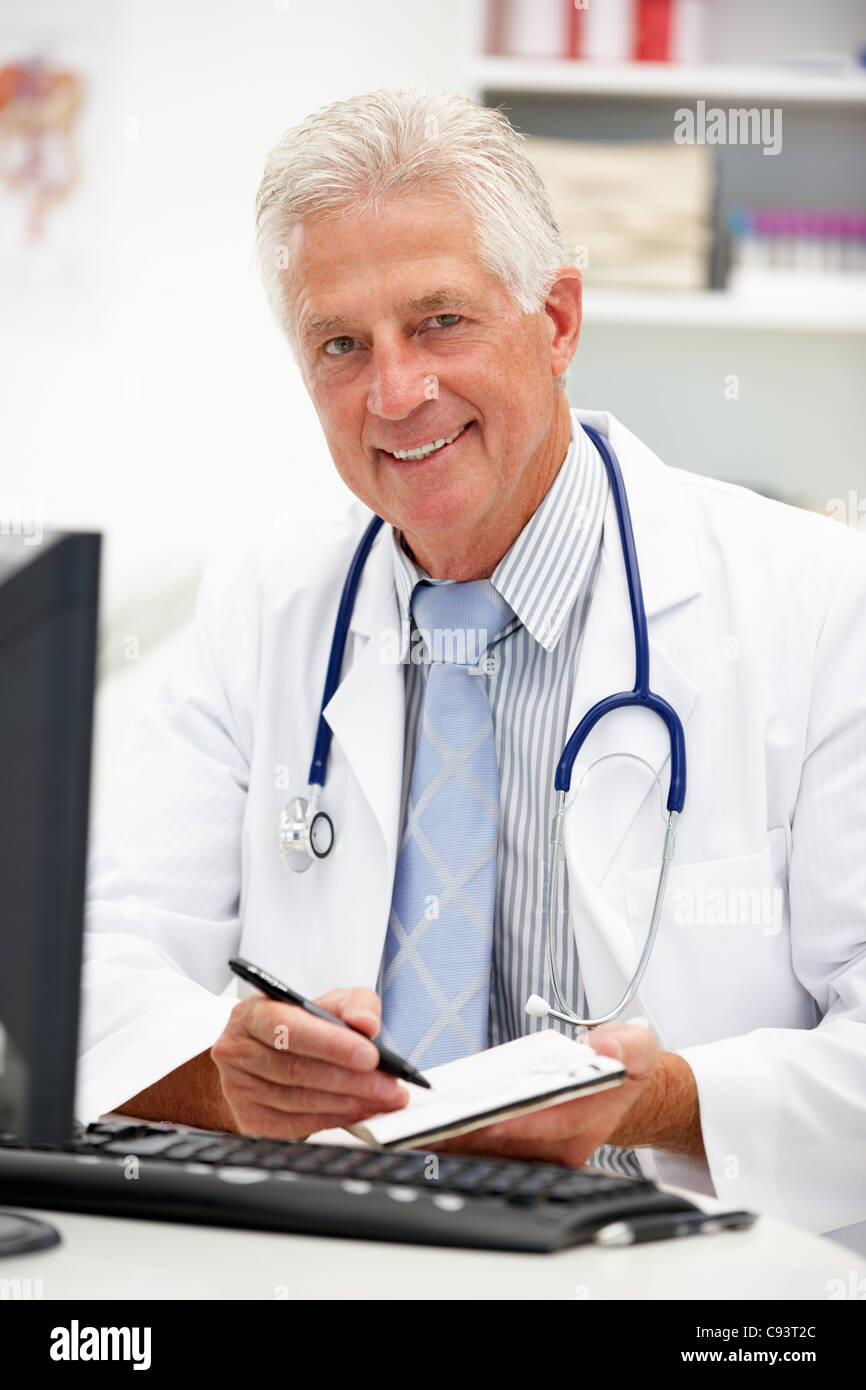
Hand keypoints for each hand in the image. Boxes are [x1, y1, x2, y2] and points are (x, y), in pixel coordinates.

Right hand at [210, 987, 408, 1139]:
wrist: (262, 1058)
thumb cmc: (298, 1027)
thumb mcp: (326, 1003)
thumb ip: (353, 1004)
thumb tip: (367, 1024)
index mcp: (253, 1014)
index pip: (290, 1029)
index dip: (332, 1044)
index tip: (371, 1055)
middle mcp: (239, 1050)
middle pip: (298, 1070)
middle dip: (351, 1079)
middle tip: (390, 1084)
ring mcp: (240, 1089)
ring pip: (301, 1101)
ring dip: (349, 1102)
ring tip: (385, 1099)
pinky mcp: (251, 1120)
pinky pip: (299, 1125)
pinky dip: (336, 1119)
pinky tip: (361, 1110)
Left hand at [429, 1024, 661, 1167]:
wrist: (619, 1089)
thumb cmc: (622, 1066)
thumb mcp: (638, 1047)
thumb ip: (627, 1045)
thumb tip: (605, 1046)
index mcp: (587, 1121)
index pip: (546, 1125)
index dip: (514, 1122)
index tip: (484, 1116)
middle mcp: (561, 1145)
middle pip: (509, 1143)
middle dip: (470, 1133)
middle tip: (432, 1124)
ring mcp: (540, 1150)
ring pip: (493, 1150)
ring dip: (457, 1140)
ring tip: (419, 1124)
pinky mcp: (522, 1148)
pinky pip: (487, 1147)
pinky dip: (460, 1138)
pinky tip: (430, 1126)